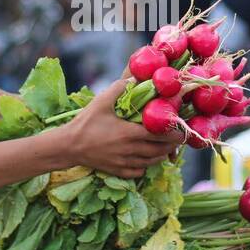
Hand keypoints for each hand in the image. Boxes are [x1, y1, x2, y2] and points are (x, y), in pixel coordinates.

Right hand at [62, 78, 182, 178]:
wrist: (68, 147)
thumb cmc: (85, 123)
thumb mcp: (101, 102)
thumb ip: (118, 88)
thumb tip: (133, 77)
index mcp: (129, 133)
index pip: (159, 135)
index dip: (173, 134)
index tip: (181, 130)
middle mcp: (130, 150)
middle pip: (159, 150)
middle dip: (171, 145)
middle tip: (178, 139)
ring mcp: (125, 163)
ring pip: (151, 162)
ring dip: (161, 155)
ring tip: (166, 148)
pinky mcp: (118, 171)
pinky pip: (139, 171)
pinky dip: (146, 166)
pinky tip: (146, 159)